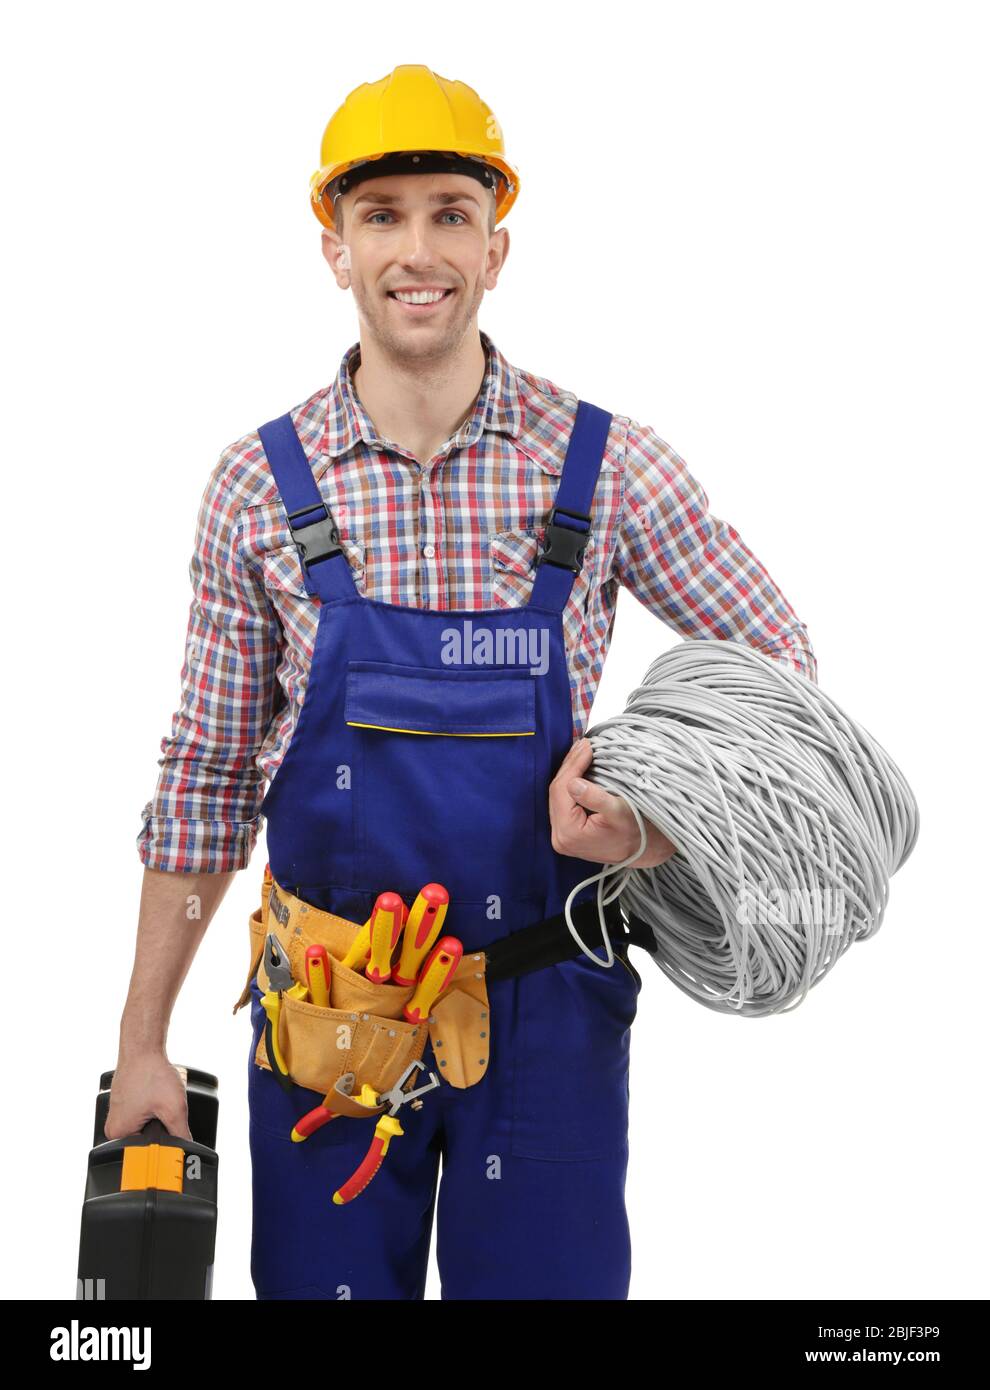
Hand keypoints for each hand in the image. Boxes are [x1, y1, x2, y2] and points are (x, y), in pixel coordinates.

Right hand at [104, 1053, 191, 1141]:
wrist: (143, 1049)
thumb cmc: (151, 1073)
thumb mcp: (174, 1108)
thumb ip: (181, 1134)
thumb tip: (186, 1149)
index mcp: (118, 1134)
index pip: (146, 1152)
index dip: (163, 1143)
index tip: (169, 1129)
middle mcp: (114, 1127)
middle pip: (146, 1141)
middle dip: (161, 1128)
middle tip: (163, 1108)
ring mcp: (118, 1114)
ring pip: (146, 1126)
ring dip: (158, 1116)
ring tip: (158, 1099)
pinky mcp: (124, 1104)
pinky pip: (143, 1115)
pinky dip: (153, 1107)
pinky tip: (154, 1095)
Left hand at [549, 737, 677, 868]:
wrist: (642, 850)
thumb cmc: (635, 831)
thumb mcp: (620, 812)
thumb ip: (596, 798)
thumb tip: (573, 783)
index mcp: (569, 833)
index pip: (561, 790)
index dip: (573, 765)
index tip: (586, 745)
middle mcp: (559, 837)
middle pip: (556, 792)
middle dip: (570, 765)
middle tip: (582, 744)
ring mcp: (561, 836)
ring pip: (558, 795)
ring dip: (569, 772)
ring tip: (581, 751)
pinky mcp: (566, 832)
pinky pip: (563, 801)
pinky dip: (570, 782)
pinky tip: (579, 767)